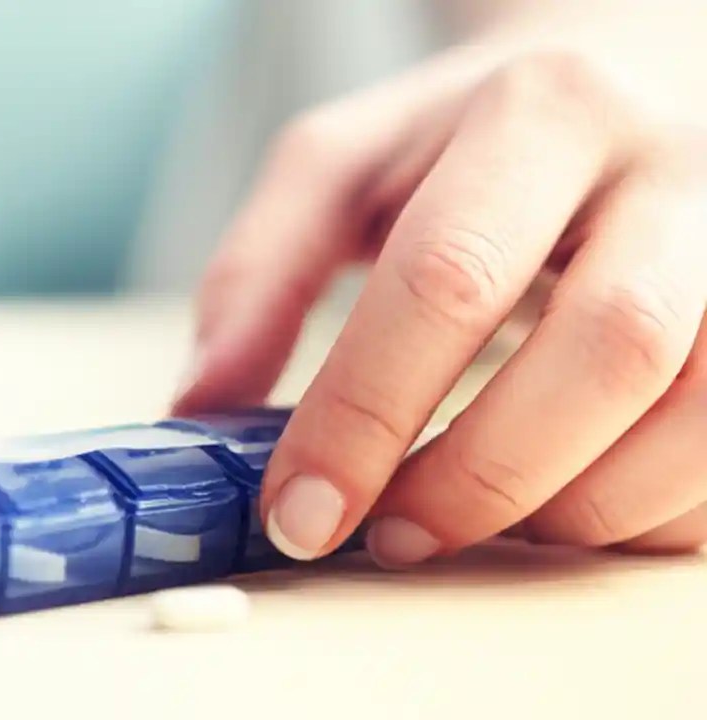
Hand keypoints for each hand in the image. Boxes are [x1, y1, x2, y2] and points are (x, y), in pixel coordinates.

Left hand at [176, 46, 706, 564]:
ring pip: (698, 419)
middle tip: (389, 536)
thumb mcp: (341, 167)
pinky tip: (555, 501)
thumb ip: (259, 273)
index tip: (298, 512)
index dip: (363, 414)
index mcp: (542, 111)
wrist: (636, 80)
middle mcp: (674, 169)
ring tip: (468, 521)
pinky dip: (639, 514)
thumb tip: (199, 409)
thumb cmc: (469, 138)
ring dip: (570, 509)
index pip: (447, 277)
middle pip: (606, 350)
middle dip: (479, 477)